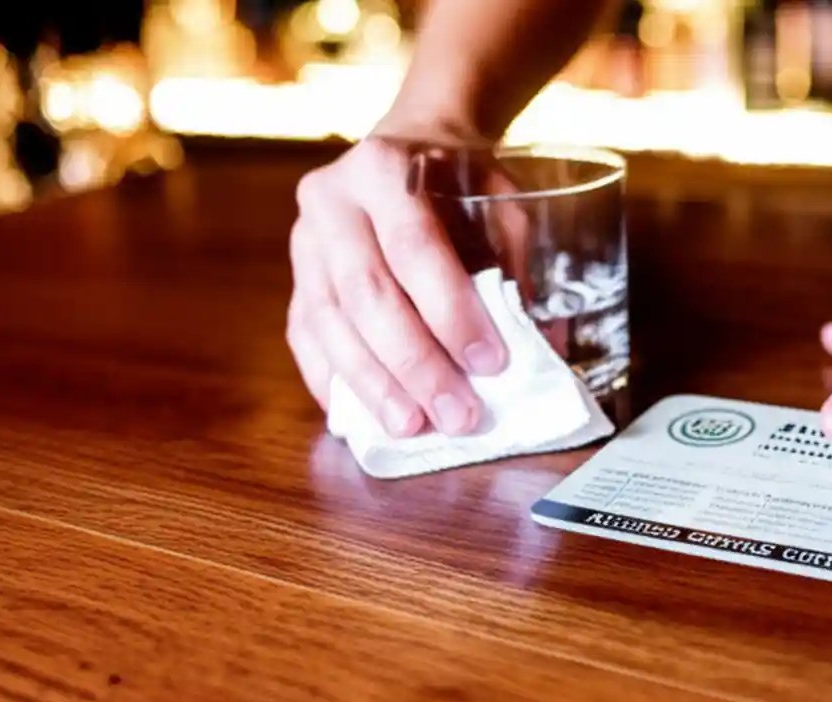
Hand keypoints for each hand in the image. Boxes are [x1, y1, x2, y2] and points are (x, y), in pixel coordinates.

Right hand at [286, 135, 512, 437]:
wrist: (409, 144)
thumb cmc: (461, 179)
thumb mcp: (499, 200)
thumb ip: (510, 266)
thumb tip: (538, 346)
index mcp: (382, 168)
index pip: (414, 248)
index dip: (451, 311)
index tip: (490, 363)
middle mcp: (330, 202)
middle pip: (367, 296)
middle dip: (415, 364)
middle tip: (456, 415)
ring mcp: (303, 242)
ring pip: (330, 324)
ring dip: (373, 385)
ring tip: (413, 427)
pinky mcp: (294, 278)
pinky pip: (305, 337)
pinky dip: (334, 381)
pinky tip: (362, 418)